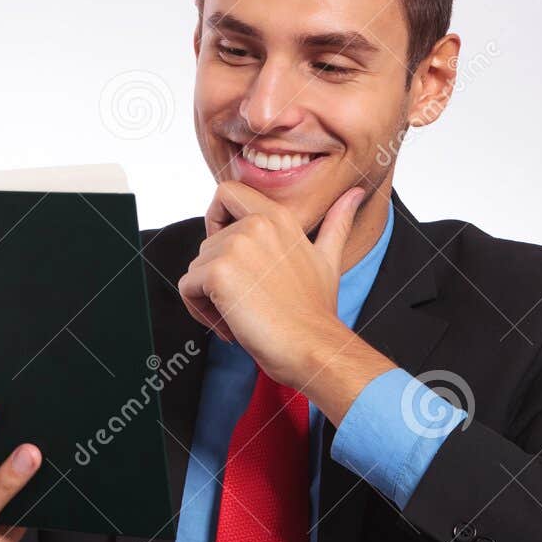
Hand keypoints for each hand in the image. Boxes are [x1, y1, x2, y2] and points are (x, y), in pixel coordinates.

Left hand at [178, 182, 393, 420]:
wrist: (313, 347)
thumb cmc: (316, 312)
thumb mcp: (328, 259)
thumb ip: (336, 223)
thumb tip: (355, 194)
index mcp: (277, 216)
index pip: (226, 193)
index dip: (218, 221)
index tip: (237, 257)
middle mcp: (255, 224)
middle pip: (206, 242)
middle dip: (218, 276)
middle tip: (248, 302)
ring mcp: (235, 246)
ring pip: (196, 268)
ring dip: (210, 298)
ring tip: (244, 315)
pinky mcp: (218, 272)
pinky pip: (186, 288)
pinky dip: (200, 311)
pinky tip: (231, 325)